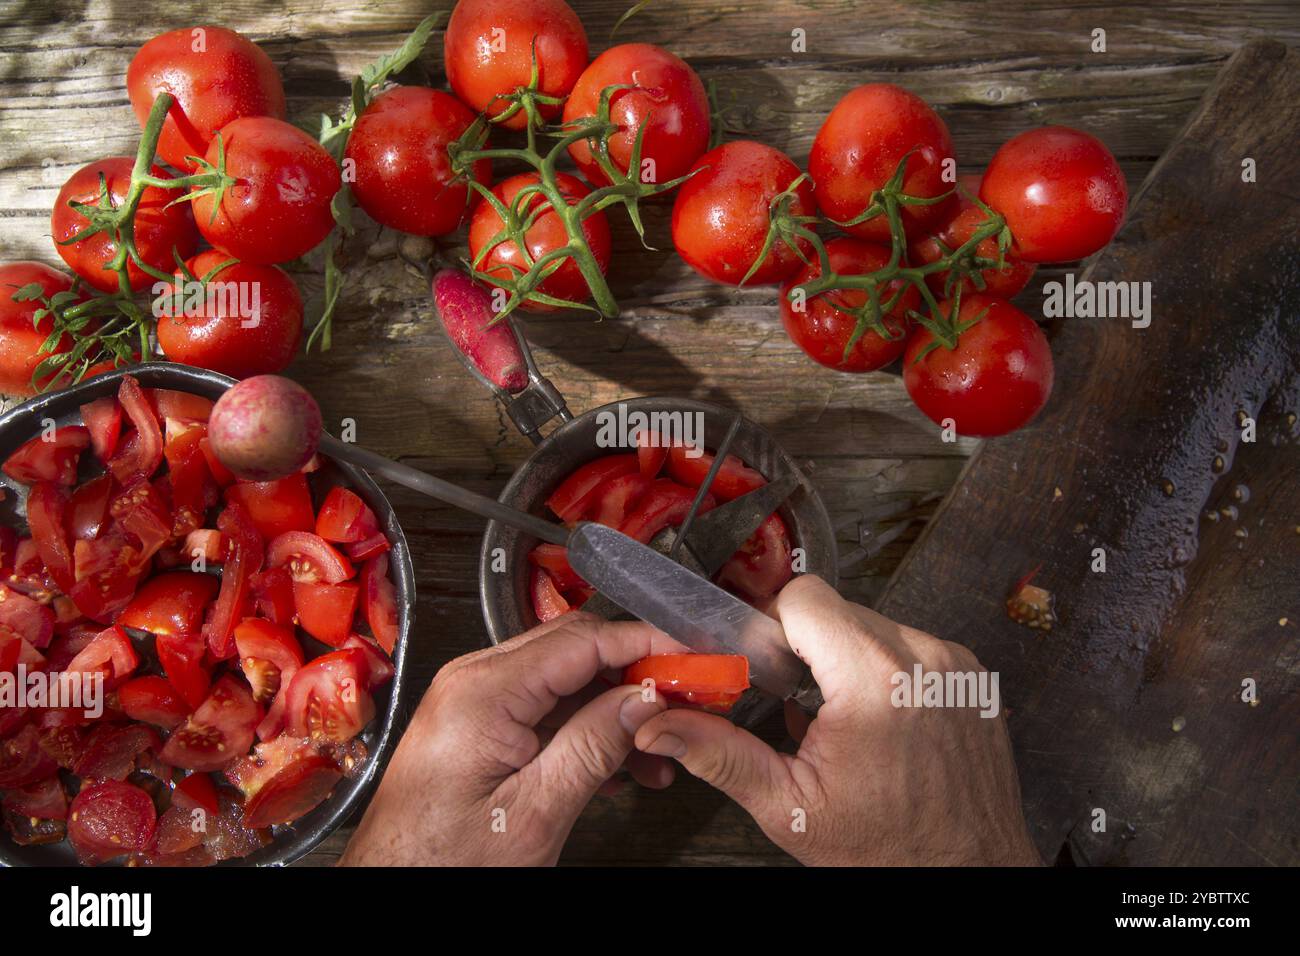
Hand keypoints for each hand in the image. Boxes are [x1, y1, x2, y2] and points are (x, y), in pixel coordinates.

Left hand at [340, 612, 678, 865]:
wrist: (394, 888)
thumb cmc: (443, 863)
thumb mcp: (534, 812)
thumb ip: (593, 746)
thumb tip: (645, 698)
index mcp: (483, 692)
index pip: (583, 640)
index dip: (645, 642)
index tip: (690, 656)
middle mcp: (472, 682)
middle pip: (575, 649)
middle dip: (635, 674)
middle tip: (684, 700)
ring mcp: (471, 699)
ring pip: (564, 678)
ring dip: (613, 707)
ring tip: (654, 756)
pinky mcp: (475, 722)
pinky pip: (542, 705)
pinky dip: (583, 725)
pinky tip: (614, 764)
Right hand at [633, 575, 1041, 865]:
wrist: (967, 874)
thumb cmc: (890, 848)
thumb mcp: (790, 807)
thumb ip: (720, 756)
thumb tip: (660, 727)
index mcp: (874, 680)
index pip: (805, 596)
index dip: (771, 623)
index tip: (764, 659)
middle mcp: (923, 661)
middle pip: (837, 609)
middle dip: (805, 647)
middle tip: (795, 700)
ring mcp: (953, 665)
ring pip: (873, 624)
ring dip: (845, 658)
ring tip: (838, 716)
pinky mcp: (970, 674)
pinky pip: (910, 646)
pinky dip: (884, 670)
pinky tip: (874, 718)